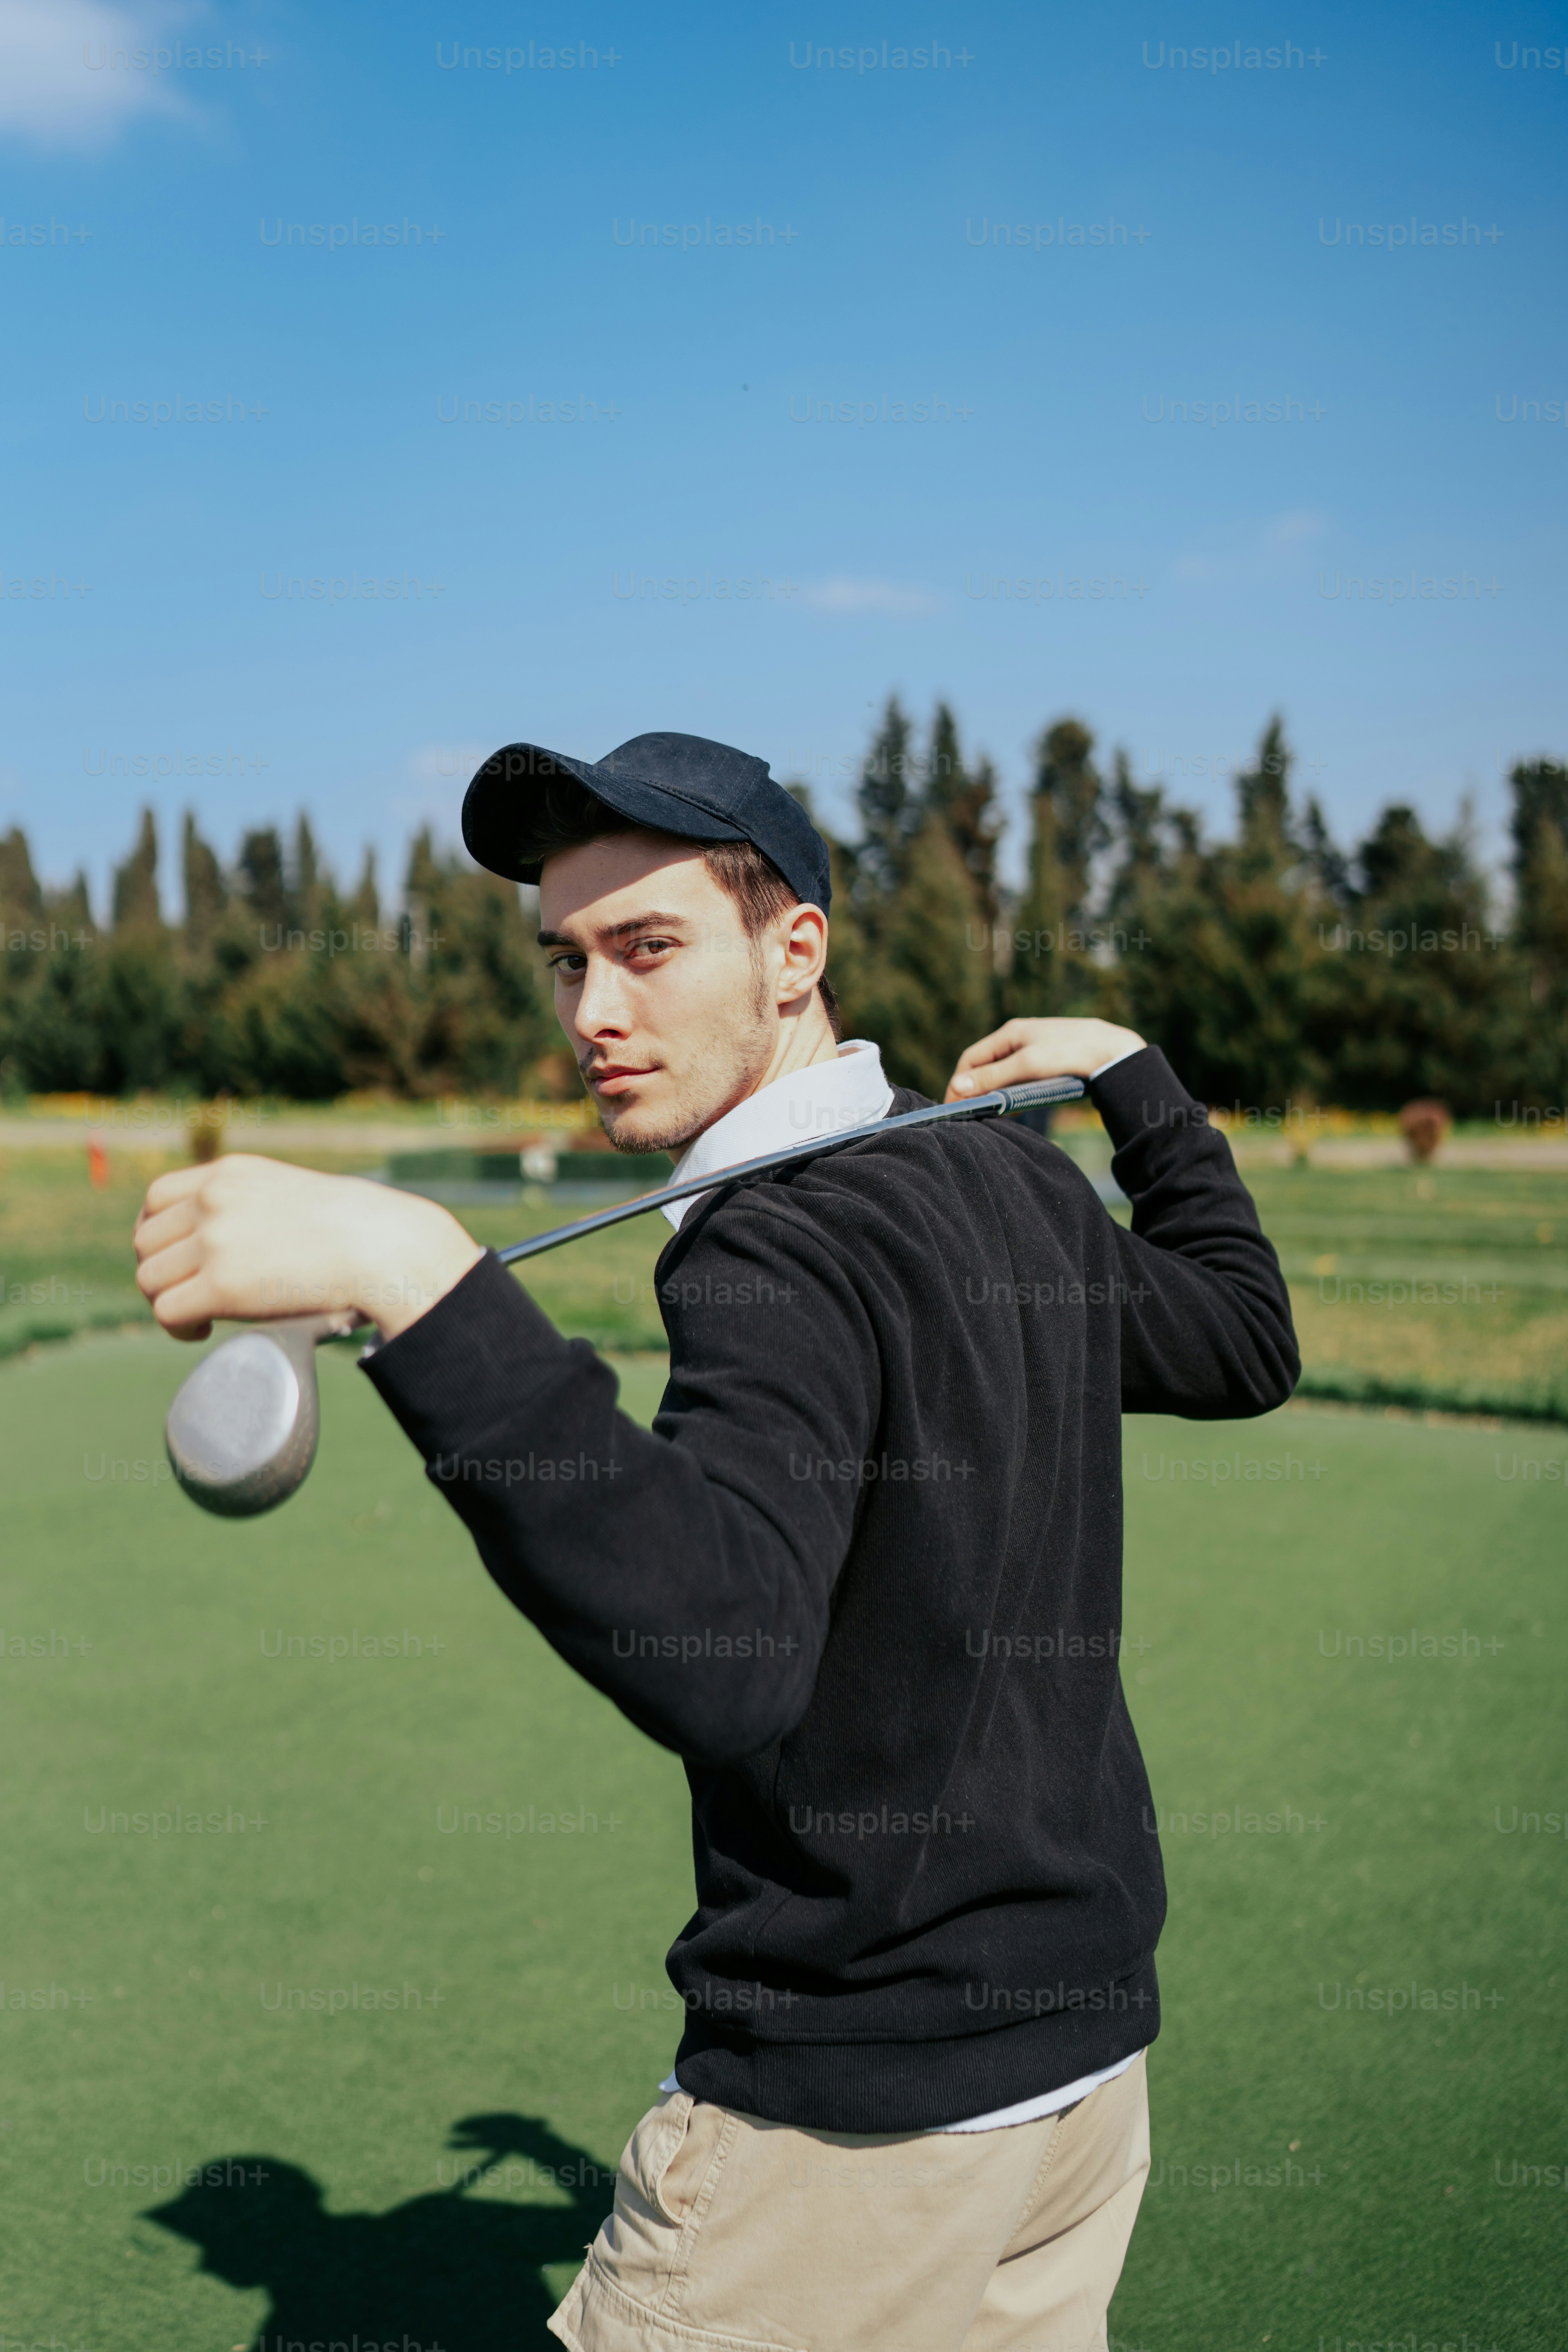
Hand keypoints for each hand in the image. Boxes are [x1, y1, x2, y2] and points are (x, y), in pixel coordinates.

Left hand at [133, 1155, 484, 1341]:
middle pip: (146, 1241)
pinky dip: (178, 1328)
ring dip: (168, 1302)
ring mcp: (213, 1241)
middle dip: (162, 1272)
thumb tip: (232, 1245)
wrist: (383, 1247)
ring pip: (150, 1278)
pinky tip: (203, 1332)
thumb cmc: (352, 1229)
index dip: (158, 1234)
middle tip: (191, 1295)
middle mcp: (213, 1199)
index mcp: (229, 1173)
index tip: (177, 1259)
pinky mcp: (219, 1285)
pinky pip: (166, 1311)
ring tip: (200, 1317)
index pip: (156, 1198)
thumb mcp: (289, 1194)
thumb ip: (250, 1205)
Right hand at [945, 1018, 1145, 1102]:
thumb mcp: (1028, 1065)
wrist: (1114, 1052)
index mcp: (1009, 1033)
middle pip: (985, 1067)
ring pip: (1003, 1075)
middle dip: (976, 1090)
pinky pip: (1021, 1079)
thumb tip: (957, 1086)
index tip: (956, 1108)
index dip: (959, 1084)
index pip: (971, 1059)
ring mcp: (1034, 1050)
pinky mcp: (1048, 1063)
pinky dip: (1013, 1093)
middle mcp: (1019, 1039)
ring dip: (995, 1094)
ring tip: (993, 1114)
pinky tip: (1017, 1107)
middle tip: (973, 1115)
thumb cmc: (1070, 1054)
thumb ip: (992, 1077)